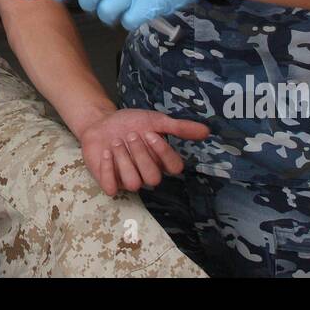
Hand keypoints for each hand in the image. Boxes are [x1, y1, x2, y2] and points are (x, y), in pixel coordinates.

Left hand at [77, 108, 207, 196]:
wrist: (102, 122)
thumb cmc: (131, 123)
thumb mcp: (156, 120)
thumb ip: (179, 127)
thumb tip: (207, 131)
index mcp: (162, 160)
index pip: (174, 168)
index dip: (163, 152)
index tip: (150, 133)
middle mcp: (147, 173)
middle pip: (153, 178)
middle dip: (141, 155)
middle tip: (131, 136)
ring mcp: (128, 180)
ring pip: (133, 183)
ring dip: (123, 160)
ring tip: (115, 142)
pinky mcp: (110, 183)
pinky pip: (112, 188)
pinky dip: (108, 169)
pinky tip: (105, 153)